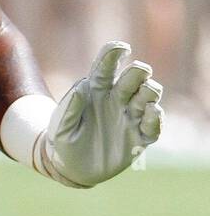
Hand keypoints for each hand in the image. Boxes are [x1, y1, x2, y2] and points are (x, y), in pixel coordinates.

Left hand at [39, 42, 162, 187]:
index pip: (106, 68)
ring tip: (146, 92)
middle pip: (133, 78)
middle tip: (140, 71)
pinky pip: (153, 126)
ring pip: (148, 97)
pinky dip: (156, 119)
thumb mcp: (60, 127)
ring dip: (150, 91)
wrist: (70, 167)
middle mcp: (116, 100)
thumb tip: (82, 86)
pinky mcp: (139, 138)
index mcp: (96, 91)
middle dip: (138, 72)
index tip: (122, 48)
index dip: (114, 55)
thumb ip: (70, 108)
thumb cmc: (62, 141)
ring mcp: (129, 117)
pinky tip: (152, 112)